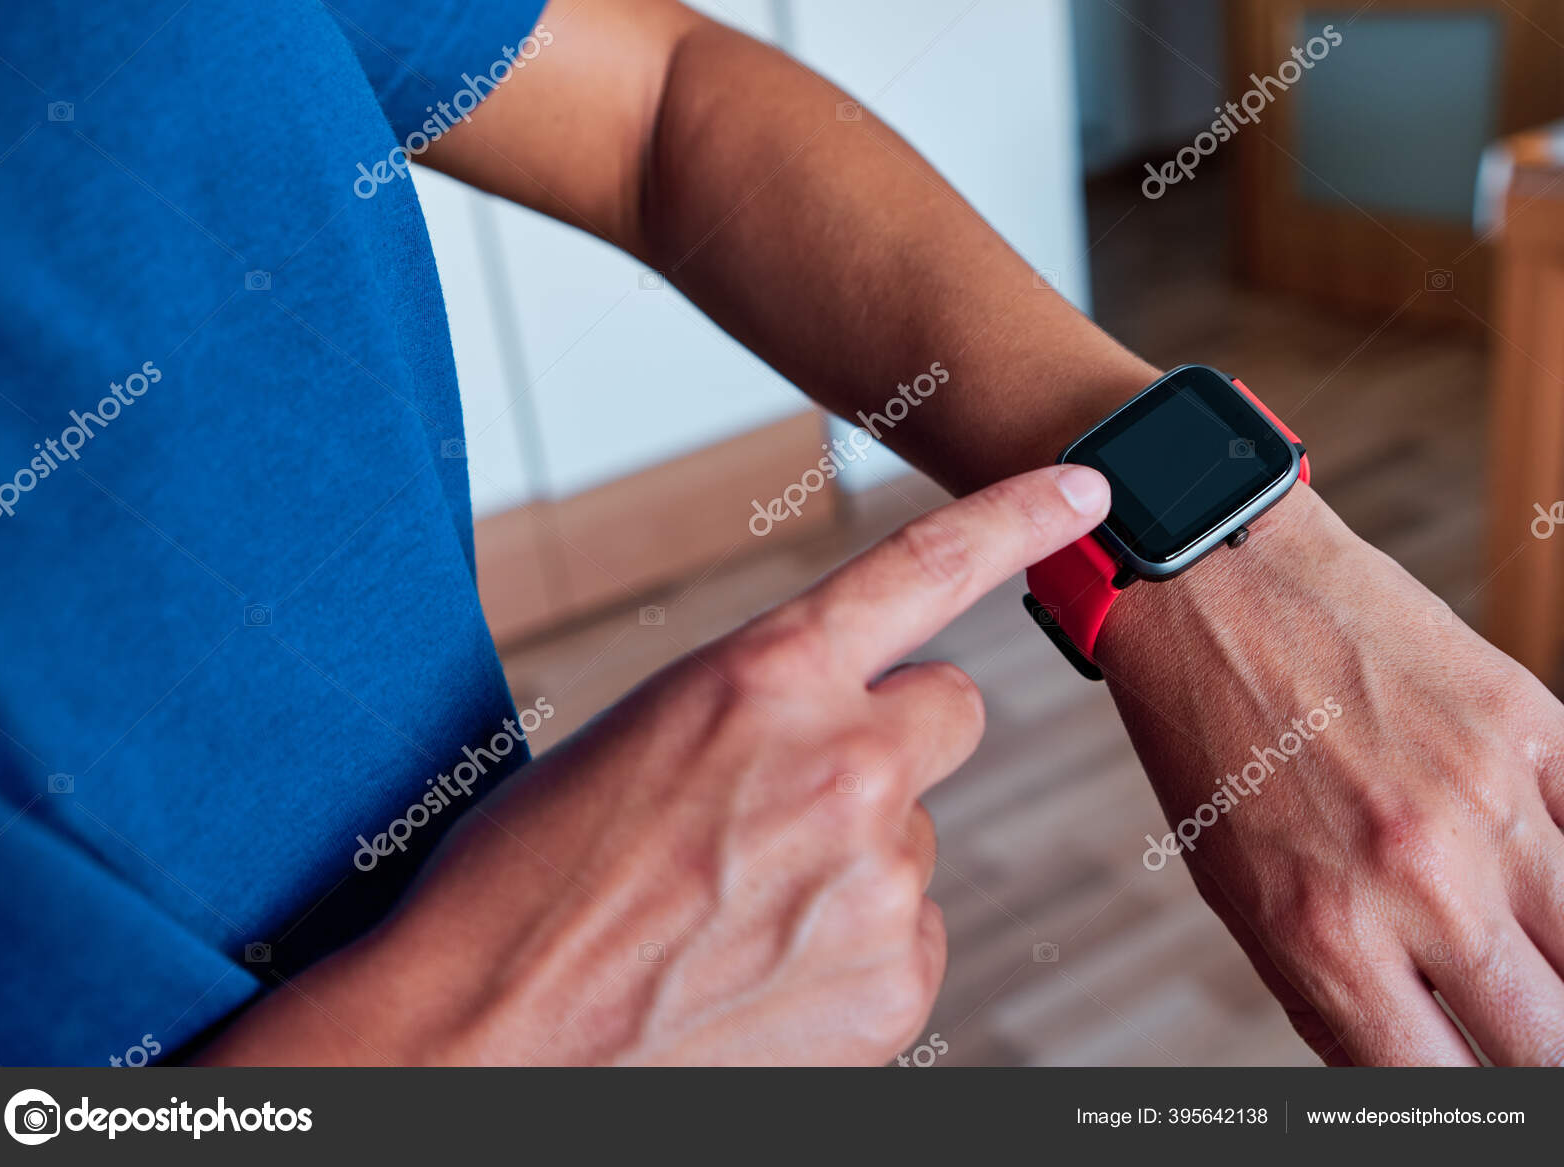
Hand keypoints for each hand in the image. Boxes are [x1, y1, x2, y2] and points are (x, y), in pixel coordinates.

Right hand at [201, 464, 1110, 1064]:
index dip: (1018, 517)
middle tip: (797, 796)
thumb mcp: (641, 735)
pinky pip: (911, 930)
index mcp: (765, 675)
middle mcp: (846, 763)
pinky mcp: (896, 983)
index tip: (1090, 488)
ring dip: (853, 858)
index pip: (924, 569)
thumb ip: (768, 708)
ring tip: (737, 907)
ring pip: (915, 835)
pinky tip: (762, 970)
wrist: (486, 1035)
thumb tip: (857, 733)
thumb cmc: (532, 880)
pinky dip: (852, 947)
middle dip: (893, 739)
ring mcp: (880, 879)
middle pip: (950, 713)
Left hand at [1101, 482, 1563, 1064]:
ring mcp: (1488, 800)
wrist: (1213, 582)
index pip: (1444, 1092)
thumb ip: (1330, 989)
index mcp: (1322, 934)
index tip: (1479, 1084)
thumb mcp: (1236, 887)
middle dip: (1538, 1058)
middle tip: (1520, 1034)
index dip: (1474, 1108)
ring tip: (1535, 962)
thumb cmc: (1209, 740)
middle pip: (1548, 1045)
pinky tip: (1551, 881)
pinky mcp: (1532, 725)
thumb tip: (1413, 1063)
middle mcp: (1418, 880)